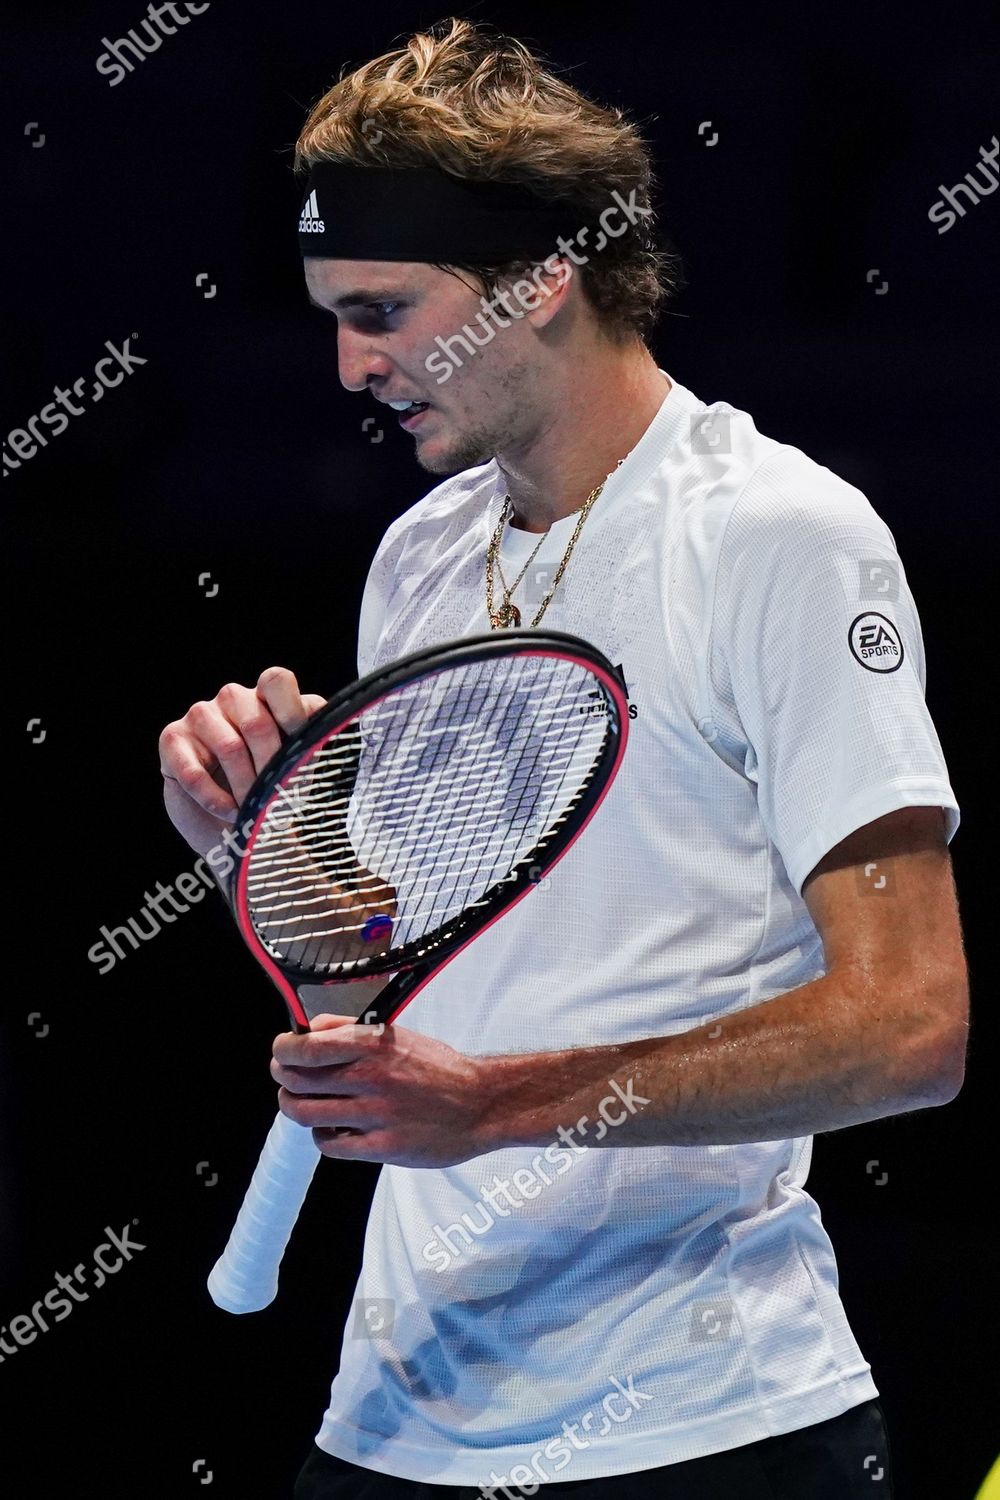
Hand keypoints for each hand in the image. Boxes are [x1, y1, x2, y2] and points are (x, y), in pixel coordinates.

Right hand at [158, 667, 325, 858]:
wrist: (234, 826)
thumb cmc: (271, 790)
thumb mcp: (298, 768)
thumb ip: (309, 749)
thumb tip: (321, 744)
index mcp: (267, 697)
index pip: (277, 680)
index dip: (292, 713)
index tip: (302, 751)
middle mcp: (234, 698)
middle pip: (257, 722)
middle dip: (272, 768)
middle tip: (278, 800)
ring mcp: (201, 714)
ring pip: (229, 747)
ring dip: (246, 788)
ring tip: (255, 811)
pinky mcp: (173, 738)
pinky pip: (193, 770)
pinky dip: (215, 798)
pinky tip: (228, 812)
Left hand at [271, 1015, 491, 1166]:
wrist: (480, 1103)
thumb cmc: (439, 1068)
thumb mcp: (396, 1035)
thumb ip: (350, 1029)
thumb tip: (310, 1028)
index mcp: (373, 1045)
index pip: (306, 1047)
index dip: (283, 1049)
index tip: (282, 1049)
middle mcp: (370, 1078)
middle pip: (298, 1081)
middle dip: (283, 1077)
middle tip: (285, 1076)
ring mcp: (375, 1115)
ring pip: (306, 1114)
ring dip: (294, 1106)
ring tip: (299, 1102)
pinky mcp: (382, 1146)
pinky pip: (330, 1145)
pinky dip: (321, 1136)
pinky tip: (330, 1128)